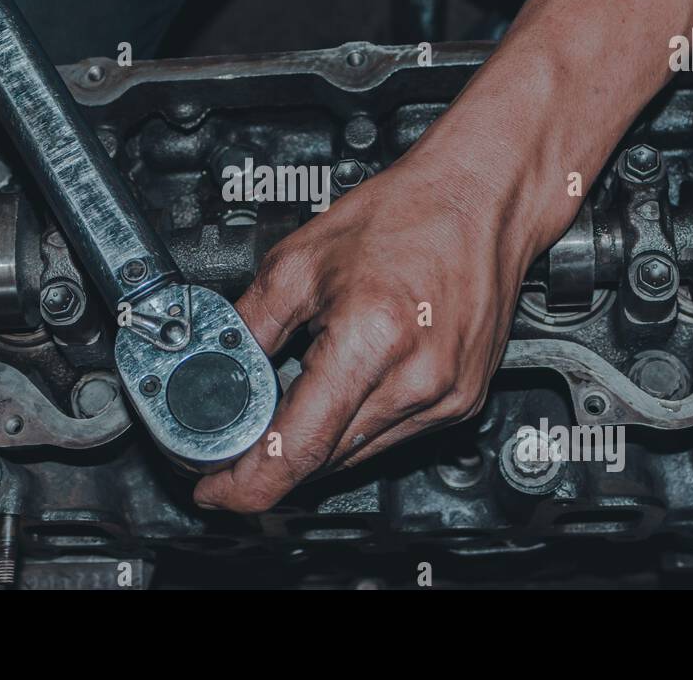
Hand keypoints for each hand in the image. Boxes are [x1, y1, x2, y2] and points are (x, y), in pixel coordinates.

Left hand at [192, 108, 572, 512]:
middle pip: (323, 461)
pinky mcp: (462, 401)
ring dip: (315, 445)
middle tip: (235, 445)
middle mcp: (416, 379)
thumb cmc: (405, 216)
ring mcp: (446, 396)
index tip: (215, 492)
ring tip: (291, 404)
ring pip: (356, 455)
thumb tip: (212, 368)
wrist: (480, 199)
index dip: (247, 484)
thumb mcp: (300, 260)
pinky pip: (392, 437)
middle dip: (272, 460)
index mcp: (370, 338)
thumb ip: (249, 323)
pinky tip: (343, 390)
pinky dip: (355, 427)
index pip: (297, 449)